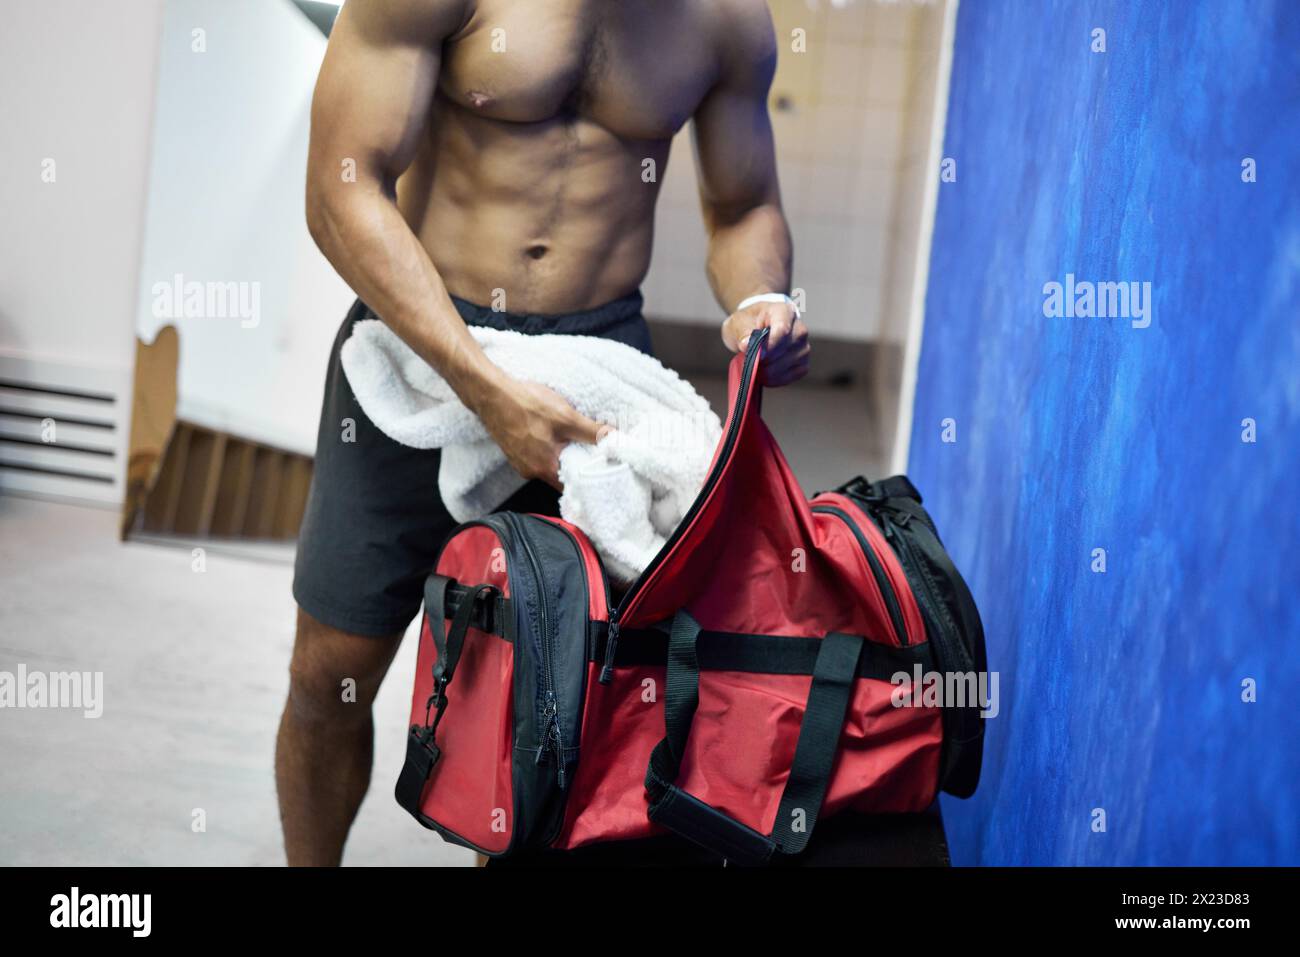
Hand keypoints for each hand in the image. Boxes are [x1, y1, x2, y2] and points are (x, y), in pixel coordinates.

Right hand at [476, 380, 609, 489]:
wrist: (490, 393)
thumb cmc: (524, 405)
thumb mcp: (565, 417)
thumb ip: (591, 431)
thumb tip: (614, 439)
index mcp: (544, 468)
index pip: (572, 485)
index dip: (588, 477)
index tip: (601, 469)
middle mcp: (530, 470)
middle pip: (561, 474)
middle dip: (576, 462)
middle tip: (592, 450)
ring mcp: (520, 461)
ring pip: (548, 462)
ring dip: (561, 452)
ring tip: (572, 437)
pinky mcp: (514, 450)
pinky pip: (536, 454)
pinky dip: (547, 445)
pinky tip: (551, 430)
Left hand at [721, 299, 809, 385]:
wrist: (755, 329)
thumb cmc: (748, 323)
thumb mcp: (738, 322)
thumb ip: (742, 332)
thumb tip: (746, 345)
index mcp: (784, 312)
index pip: (782, 329)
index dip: (769, 345)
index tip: (756, 355)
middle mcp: (799, 329)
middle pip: (784, 350)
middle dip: (763, 361)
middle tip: (750, 360)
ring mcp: (804, 348)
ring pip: (785, 367)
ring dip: (766, 371)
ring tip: (755, 364)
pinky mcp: (803, 365)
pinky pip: (788, 378)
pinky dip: (772, 379)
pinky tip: (764, 372)